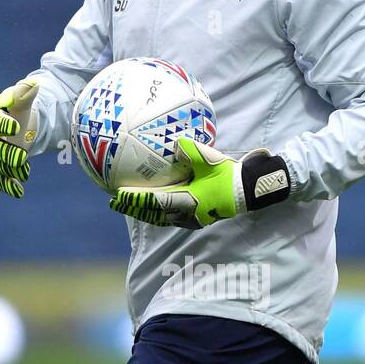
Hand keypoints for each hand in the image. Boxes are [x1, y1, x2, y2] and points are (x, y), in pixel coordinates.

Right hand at [0, 79, 38, 197]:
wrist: (11, 126)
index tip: (16, 127)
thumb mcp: (21, 101)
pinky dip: (4, 184)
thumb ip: (26, 94)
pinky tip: (18, 191)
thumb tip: (35, 84)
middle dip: (6, 152)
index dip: (2, 124)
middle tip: (22, 157)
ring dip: (8, 169)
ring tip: (24, 172)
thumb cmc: (14, 111)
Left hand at [109, 135, 290, 228]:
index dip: (135, 199)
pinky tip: (154, 206)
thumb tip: (174, 144)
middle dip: (133, 209)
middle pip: (153, 214)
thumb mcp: (210, 159)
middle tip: (115, 203)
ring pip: (161, 218)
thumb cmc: (229, 174)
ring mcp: (192, 219)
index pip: (155, 201)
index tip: (118, 195)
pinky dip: (158, 212)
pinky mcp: (198, 218)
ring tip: (130, 207)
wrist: (249, 190)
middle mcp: (187, 213)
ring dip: (144, 213)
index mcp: (188, 200)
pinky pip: (171, 217)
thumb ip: (190, 151)